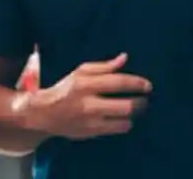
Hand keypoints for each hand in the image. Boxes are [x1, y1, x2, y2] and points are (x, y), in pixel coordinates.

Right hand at [28, 53, 151, 139]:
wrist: (45, 113)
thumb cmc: (66, 89)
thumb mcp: (81, 72)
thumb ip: (104, 66)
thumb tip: (124, 58)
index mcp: (86, 83)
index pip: (118, 82)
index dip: (136, 83)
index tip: (147, 85)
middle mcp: (89, 103)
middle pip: (125, 105)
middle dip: (140, 103)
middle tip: (145, 100)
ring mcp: (91, 120)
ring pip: (123, 120)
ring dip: (133, 115)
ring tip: (136, 110)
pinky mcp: (91, 133)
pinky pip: (117, 130)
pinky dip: (124, 124)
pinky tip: (123, 119)